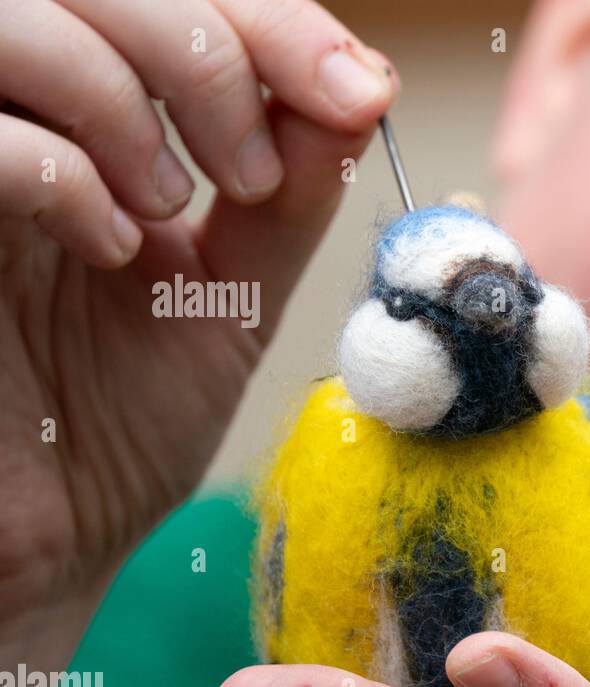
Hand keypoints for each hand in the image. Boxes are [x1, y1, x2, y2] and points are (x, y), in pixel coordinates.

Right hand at [0, 0, 396, 619]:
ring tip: (170, 209)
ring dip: (127, 97)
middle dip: (205, 49)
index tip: (356, 92)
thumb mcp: (234, 291)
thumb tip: (360, 88)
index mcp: (94, 113)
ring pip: (22, 21)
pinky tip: (110, 247)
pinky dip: (62, 171)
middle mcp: (16, 111)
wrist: (50, 536)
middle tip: (253, 172)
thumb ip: (287, 190)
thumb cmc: (122, 421)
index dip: (271, 20)